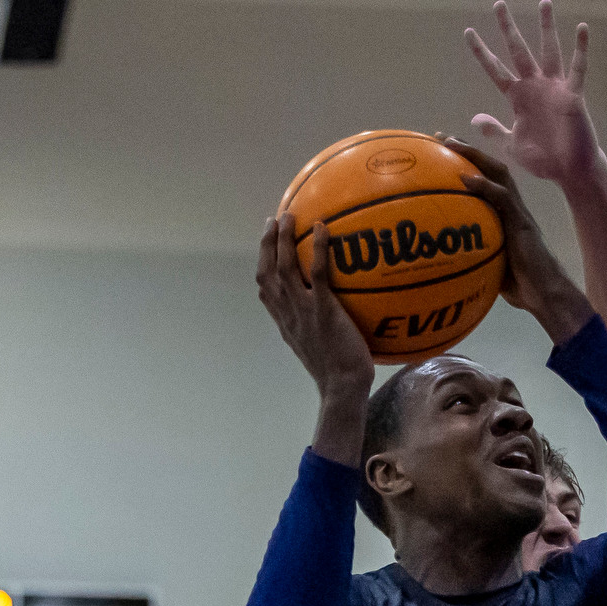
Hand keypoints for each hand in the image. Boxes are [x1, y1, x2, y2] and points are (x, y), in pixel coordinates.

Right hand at [256, 213, 373, 396]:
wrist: (342, 386)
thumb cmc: (339, 373)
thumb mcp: (320, 347)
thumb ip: (318, 327)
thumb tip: (334, 313)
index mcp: (285, 323)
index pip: (266, 291)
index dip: (264, 266)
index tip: (268, 247)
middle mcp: (288, 314)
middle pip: (267, 273)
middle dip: (266, 245)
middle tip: (274, 220)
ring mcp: (303, 311)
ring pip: (284, 268)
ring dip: (282, 239)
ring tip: (289, 216)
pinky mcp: (323, 310)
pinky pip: (316, 273)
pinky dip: (317, 248)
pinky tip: (323, 229)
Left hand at [435, 135, 590, 342]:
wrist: (546, 295)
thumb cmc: (522, 286)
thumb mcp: (489, 266)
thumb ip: (473, 254)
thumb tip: (443, 259)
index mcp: (505, 215)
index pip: (486, 181)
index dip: (466, 164)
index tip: (439, 153)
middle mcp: (513, 208)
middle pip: (491, 169)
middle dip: (466, 150)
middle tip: (439, 137)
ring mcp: (519, 213)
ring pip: (498, 174)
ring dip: (474, 157)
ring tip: (451, 144)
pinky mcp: (523, 224)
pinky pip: (503, 199)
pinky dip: (485, 187)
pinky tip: (467, 179)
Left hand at [464, 1, 601, 185]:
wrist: (569, 172)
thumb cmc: (544, 159)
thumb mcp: (511, 146)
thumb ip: (494, 130)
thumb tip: (475, 119)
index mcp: (518, 97)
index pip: (495, 69)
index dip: (482, 52)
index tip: (468, 32)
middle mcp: (535, 86)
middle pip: (518, 51)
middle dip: (508, 28)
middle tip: (498, 3)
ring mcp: (555, 88)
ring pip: (548, 51)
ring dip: (546, 27)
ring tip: (543, 2)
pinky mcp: (573, 95)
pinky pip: (578, 68)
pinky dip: (581, 49)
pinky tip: (581, 28)